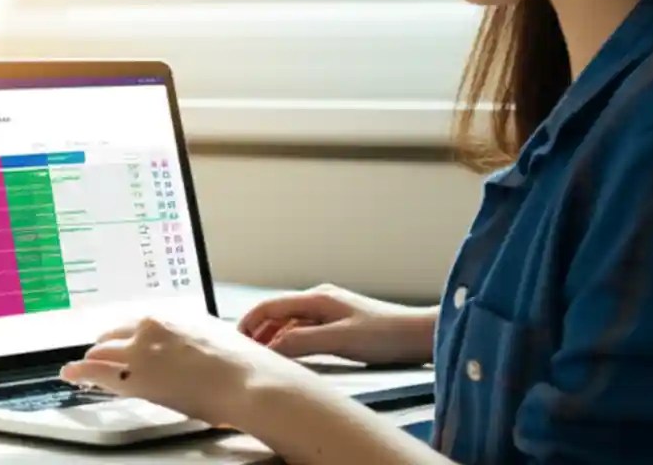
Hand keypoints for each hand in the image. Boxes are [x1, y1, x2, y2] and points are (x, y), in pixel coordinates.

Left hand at [59, 314, 324, 427]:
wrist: (248, 382)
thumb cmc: (241, 365)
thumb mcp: (212, 338)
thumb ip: (190, 339)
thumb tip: (185, 347)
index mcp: (171, 317)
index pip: (133, 324)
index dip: (122, 336)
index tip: (116, 342)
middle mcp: (151, 327)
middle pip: (112, 335)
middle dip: (104, 348)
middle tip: (98, 357)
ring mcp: (141, 351)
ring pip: (101, 352)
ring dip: (91, 361)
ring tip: (80, 370)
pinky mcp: (136, 377)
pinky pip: (96, 372)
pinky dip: (80, 373)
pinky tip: (71, 375)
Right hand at [237, 284, 436, 364]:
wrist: (417, 334)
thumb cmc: (383, 334)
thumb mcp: (339, 339)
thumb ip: (303, 340)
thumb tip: (271, 345)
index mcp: (316, 298)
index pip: (270, 306)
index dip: (249, 321)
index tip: (235, 340)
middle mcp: (320, 299)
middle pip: (278, 312)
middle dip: (258, 329)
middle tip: (245, 351)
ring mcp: (330, 310)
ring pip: (291, 321)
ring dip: (274, 336)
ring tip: (263, 355)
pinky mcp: (340, 322)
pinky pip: (306, 328)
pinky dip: (292, 339)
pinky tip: (292, 353)